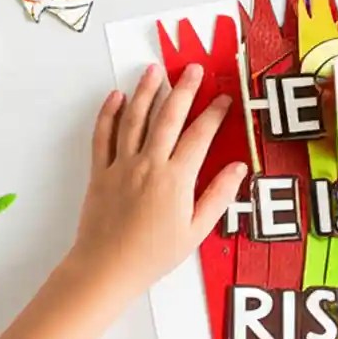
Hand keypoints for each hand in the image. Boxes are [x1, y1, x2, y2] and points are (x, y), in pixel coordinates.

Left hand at [62, 63, 246, 300]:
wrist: (106, 268)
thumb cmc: (152, 255)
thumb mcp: (195, 231)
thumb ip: (218, 197)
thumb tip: (238, 169)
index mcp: (176, 179)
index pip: (200, 136)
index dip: (214, 114)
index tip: (223, 100)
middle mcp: (148, 165)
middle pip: (169, 117)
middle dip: (184, 89)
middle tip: (193, 70)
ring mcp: (121, 166)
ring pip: (135, 119)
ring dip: (146, 91)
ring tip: (155, 70)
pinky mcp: (100, 172)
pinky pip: (103, 136)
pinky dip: (109, 114)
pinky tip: (116, 97)